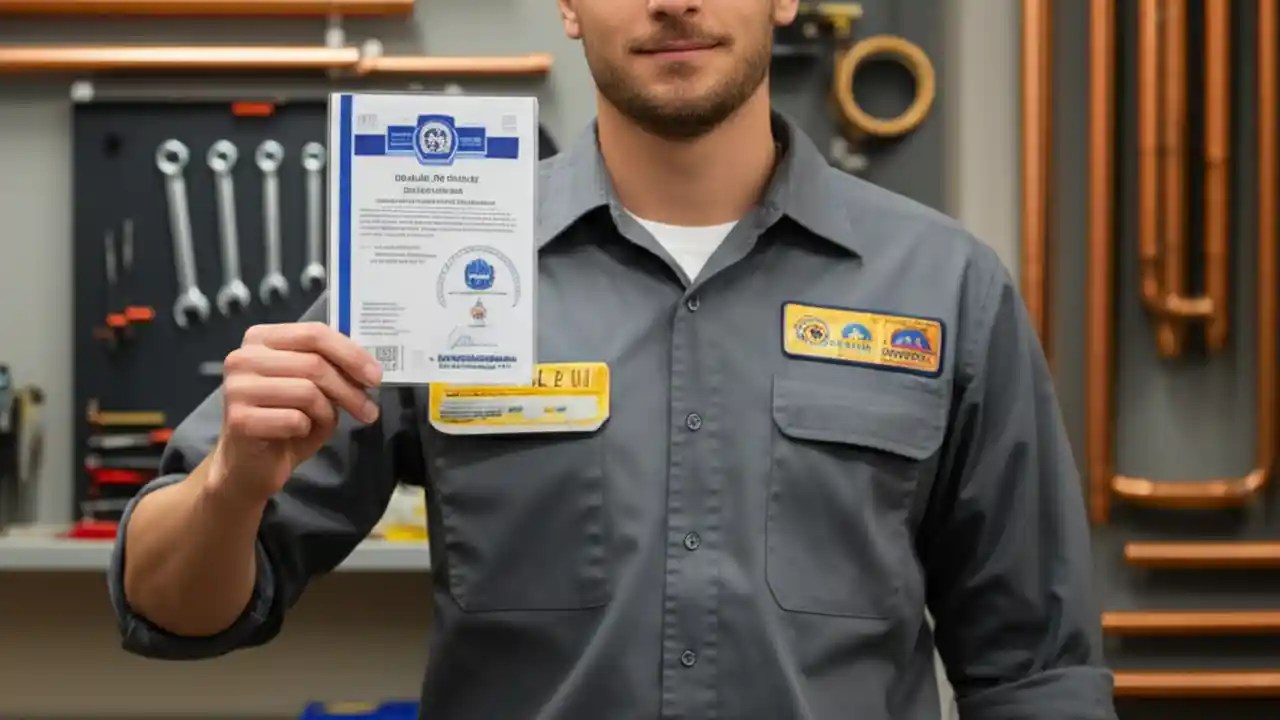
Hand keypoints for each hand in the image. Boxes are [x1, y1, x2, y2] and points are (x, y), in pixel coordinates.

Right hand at [207, 322, 382, 505]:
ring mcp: (237, 388)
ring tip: (326, 423)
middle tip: (369, 411)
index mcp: (261, 338)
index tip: (375, 376)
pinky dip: (307, 429)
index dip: (351, 354)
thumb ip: (332, 368)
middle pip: (314, 364)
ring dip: (328, 412)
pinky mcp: (238, 419)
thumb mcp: (313, 386)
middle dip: (350, 390)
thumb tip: (369, 369)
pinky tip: (297, 433)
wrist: (251, 463)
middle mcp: (243, 357)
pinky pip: (294, 419)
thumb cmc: (285, 420)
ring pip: (307, 392)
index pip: (314, 333)